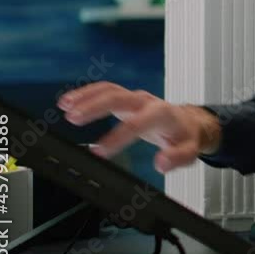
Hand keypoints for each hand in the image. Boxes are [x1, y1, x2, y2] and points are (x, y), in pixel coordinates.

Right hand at [57, 82, 221, 173]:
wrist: (188, 122)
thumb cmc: (185, 136)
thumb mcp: (190, 151)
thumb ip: (177, 158)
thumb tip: (161, 163)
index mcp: (161, 114)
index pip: (136, 124)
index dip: (116, 137)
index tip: (98, 152)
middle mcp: (146, 102)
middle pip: (118, 97)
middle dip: (94, 107)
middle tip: (73, 118)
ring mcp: (135, 98)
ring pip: (108, 90)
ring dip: (86, 96)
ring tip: (65, 107)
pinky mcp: (126, 99)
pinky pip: (105, 90)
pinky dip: (86, 93)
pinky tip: (68, 101)